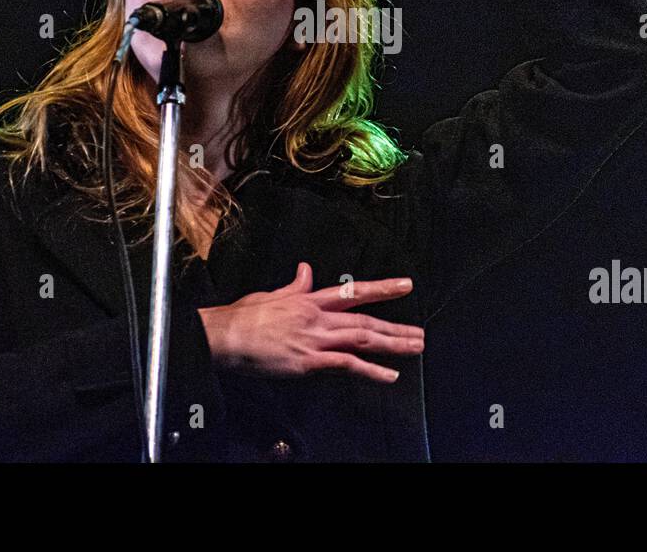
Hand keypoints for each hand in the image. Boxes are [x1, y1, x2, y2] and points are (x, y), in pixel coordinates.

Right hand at [198, 262, 424, 382]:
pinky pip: (346, 364)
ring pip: (362, 339)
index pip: (354, 291)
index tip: (405, 285)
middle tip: (420, 334)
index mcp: (310, 300)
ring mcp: (315, 339)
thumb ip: (296, 286)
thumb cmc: (244, 317)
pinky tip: (389, 376)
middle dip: (395, 327)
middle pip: (365, 319)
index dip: (382, 289)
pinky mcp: (309, 361)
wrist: (225, 335)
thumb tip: (306, 270)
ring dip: (392, 345)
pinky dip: (370, 370)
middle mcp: (318, 317)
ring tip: (415, 348)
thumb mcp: (272, 294)